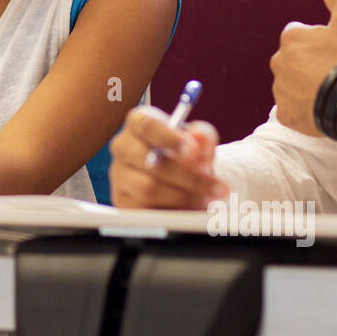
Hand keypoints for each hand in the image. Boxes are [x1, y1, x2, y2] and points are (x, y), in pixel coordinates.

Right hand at [109, 105, 226, 209]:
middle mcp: (123, 147)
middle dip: (189, 177)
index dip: (169, 138)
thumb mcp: (198, 143)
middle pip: (150, 162)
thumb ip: (203, 137)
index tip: (192, 150)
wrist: (179, 180)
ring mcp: (119, 176)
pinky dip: (172, 211)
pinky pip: (146, 210)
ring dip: (184, 196)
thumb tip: (199, 137)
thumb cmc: (186, 155)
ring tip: (207, 199)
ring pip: (149, 189)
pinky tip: (190, 208)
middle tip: (217, 186)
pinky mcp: (123, 201)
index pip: (146, 124)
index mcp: (138, 123)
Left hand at [270, 0, 336, 135]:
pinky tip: (321, 108)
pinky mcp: (283, 113)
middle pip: (296, 61)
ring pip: (293, 84)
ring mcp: (279, 88)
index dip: (322, 45)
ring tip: (330, 92)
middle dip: (311, 66)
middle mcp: (278, 61)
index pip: (303, 37)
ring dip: (307, 87)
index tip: (336, 53)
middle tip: (334, 73)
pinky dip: (304, 109)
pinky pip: (292, 109)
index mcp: (290, 37)